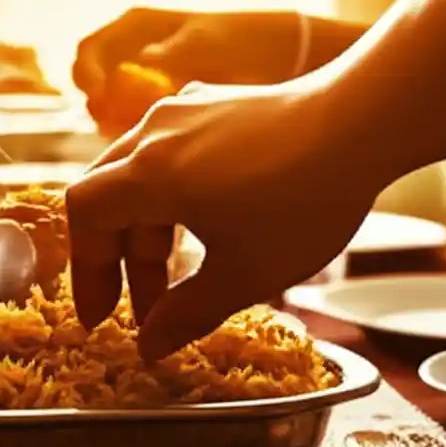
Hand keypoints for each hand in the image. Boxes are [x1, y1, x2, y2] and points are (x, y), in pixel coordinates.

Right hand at [66, 81, 387, 360]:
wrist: (363, 121)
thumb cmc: (302, 200)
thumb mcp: (245, 274)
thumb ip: (188, 313)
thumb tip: (150, 344)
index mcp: (147, 173)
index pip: (82, 216)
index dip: (85, 271)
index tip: (102, 315)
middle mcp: (153, 133)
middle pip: (106, 195)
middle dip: (118, 257)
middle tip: (142, 306)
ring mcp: (184, 110)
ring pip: (139, 172)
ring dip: (149, 226)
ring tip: (182, 272)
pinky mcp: (215, 102)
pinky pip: (170, 151)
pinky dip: (172, 193)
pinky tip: (209, 218)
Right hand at [74, 9, 306, 134]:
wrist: (283, 57)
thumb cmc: (246, 38)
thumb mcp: (211, 40)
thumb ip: (177, 51)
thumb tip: (146, 61)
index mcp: (135, 27)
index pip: (89, 50)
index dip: (87, 76)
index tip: (102, 99)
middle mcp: (130, 53)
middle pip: (93, 87)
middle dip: (102, 111)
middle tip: (122, 130)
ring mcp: (141, 82)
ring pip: (110, 111)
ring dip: (119, 128)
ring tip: (147, 139)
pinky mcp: (157, 108)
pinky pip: (133, 126)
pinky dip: (140, 136)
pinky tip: (162, 142)